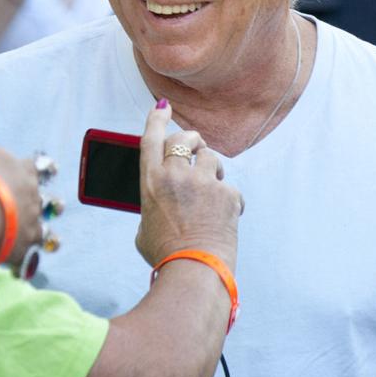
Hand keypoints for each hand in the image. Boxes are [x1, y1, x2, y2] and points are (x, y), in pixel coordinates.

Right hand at [0, 100, 43, 265]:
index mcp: (24, 171)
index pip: (40, 166)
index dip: (44, 168)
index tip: (48, 168)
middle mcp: (34, 198)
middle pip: (50, 200)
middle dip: (51, 203)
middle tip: (54, 205)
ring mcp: (30, 225)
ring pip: (47, 231)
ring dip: (48, 234)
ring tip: (49, 238)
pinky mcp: (22, 249)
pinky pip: (30, 258)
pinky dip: (28, 262)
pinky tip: (26, 266)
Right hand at [134, 101, 240, 266]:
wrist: (194, 270)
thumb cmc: (166, 254)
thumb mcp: (146, 225)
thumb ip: (154, 203)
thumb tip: (164, 201)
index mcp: (150, 181)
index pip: (151, 138)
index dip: (157, 118)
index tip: (162, 106)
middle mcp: (175, 175)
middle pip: (184, 139)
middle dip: (191, 139)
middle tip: (195, 147)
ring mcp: (203, 182)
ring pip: (211, 158)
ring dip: (210, 170)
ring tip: (208, 193)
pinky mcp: (227, 193)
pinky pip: (229, 187)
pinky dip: (227, 200)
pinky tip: (222, 219)